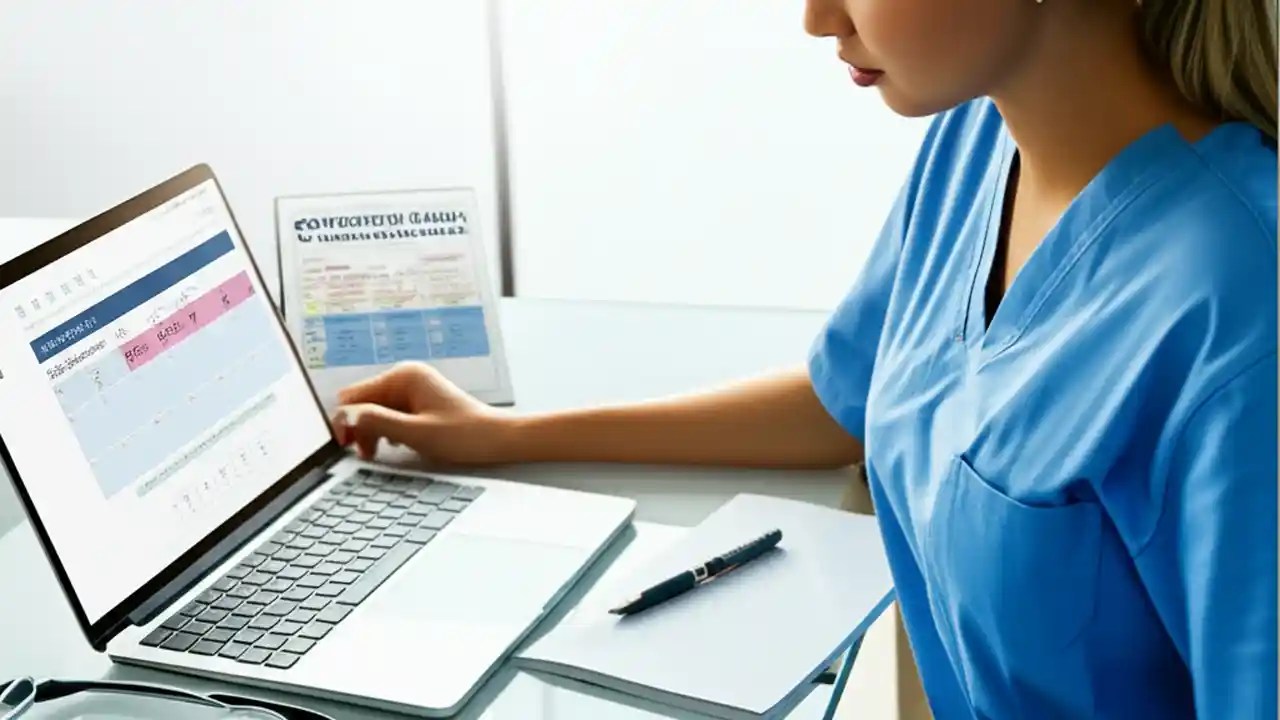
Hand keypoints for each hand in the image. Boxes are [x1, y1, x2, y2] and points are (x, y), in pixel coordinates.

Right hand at [331, 362, 514, 465]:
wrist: (498, 439)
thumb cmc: (464, 435)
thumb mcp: (415, 433)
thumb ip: (378, 422)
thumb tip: (347, 417)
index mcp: (403, 376)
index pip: (354, 395)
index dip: (345, 420)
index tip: (344, 446)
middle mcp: (406, 376)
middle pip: (363, 403)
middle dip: (360, 428)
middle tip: (366, 455)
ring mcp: (413, 388)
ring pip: (375, 411)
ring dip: (373, 432)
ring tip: (382, 452)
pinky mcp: (419, 402)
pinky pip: (391, 415)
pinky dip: (389, 431)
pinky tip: (400, 444)